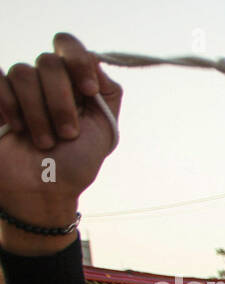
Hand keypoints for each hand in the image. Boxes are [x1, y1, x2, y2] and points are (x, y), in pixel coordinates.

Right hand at [0, 36, 120, 243]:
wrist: (42, 190)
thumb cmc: (74, 165)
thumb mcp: (104, 132)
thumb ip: (108, 93)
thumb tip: (95, 60)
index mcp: (72, 83)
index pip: (69, 46)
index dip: (78, 61)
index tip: (88, 91)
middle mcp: (44, 81)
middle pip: (49, 62)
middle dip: (62, 101)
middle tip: (67, 134)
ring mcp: (17, 88)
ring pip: (23, 73)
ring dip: (38, 113)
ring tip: (44, 142)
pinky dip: (9, 106)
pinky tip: (16, 128)